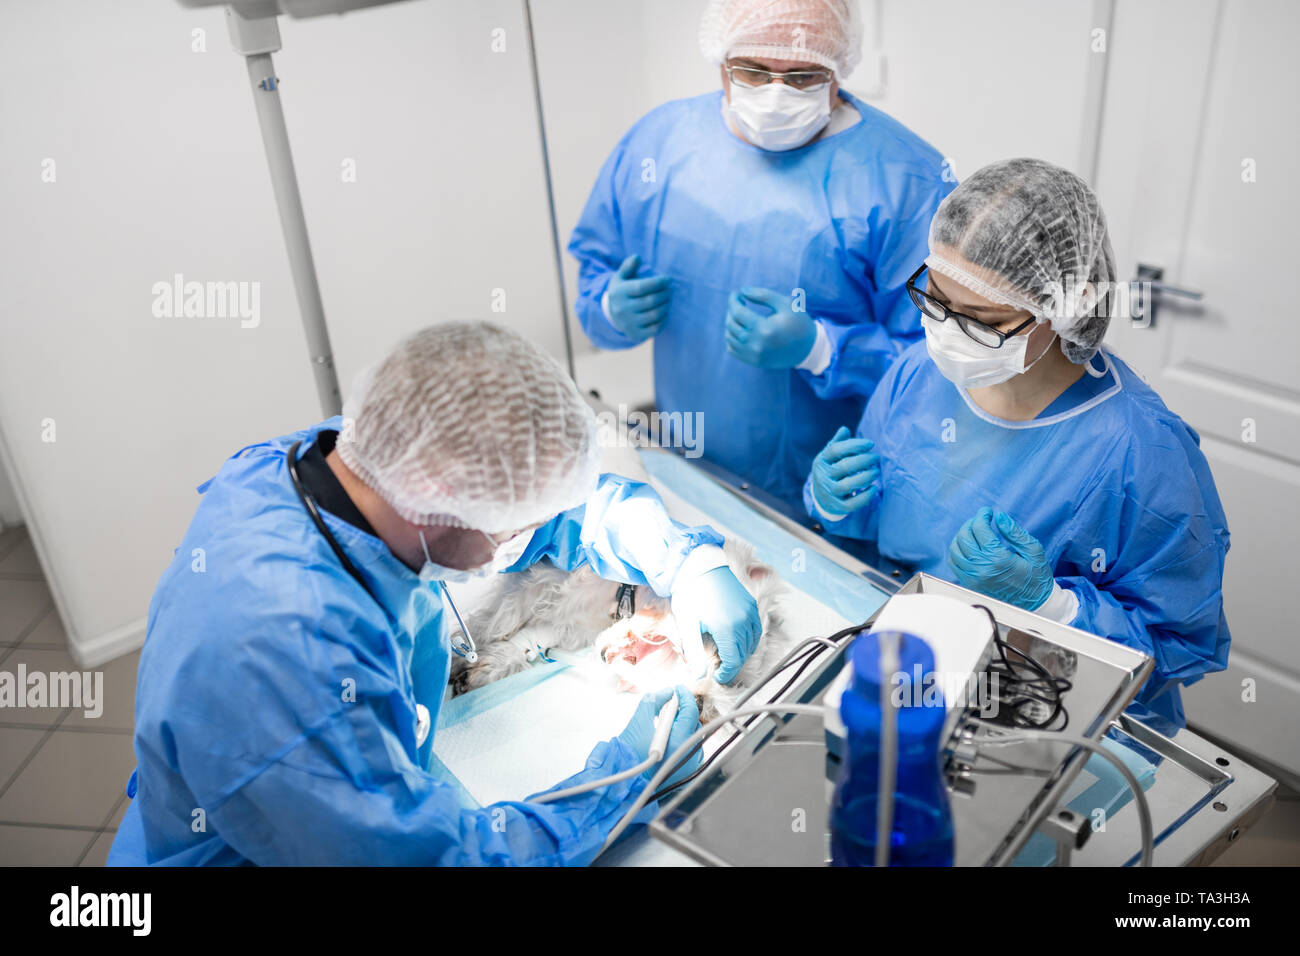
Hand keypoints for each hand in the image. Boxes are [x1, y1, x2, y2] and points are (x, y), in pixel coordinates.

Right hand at [606, 255, 670, 342]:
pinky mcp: (636, 334)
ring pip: (655, 314)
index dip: (658, 282)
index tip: (669, 279)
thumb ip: (628, 266)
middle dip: (665, 293)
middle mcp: (622, 309)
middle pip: (651, 300)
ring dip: (666, 305)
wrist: (612, 316)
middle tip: (671, 290)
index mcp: (619, 293)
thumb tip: (637, 257)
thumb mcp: (620, 277)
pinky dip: (664, 319)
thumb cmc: (622, 292)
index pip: (642, 287)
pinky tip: (665, 311)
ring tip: (668, 299)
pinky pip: (656, 328)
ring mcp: (629, 323)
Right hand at [615, 686, 701, 784]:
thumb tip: (667, 692)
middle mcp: (690, 754)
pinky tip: (667, 741)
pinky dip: (681, 740)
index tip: (678, 689)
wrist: (625, 785)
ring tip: (664, 726)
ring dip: (681, 726)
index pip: (690, 711)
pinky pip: (690, 749)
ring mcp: (691, 765)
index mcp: (679, 742)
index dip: (685, 696)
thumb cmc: (629, 756)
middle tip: (668, 707)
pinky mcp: (688, 772)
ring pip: (692, 736)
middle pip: (692, 723)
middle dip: (682, 712)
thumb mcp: (638, 722)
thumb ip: (653, 702)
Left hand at [671, 566, 760, 683]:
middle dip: (733, 664)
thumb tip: (697, 675)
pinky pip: (755, 628)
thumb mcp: (688, 625)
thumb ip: (694, 653)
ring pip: (752, 642)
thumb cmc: (690, 592)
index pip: (734, 661)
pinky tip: (737, 640)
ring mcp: (749, 611)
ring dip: (742, 652)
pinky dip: (749, 639)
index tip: (718, 676)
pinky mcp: (750, 603)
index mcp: (727, 628)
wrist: (698, 564)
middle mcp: (743, 620)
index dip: (727, 673)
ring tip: (727, 655)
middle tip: (720, 668)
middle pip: (744, 653)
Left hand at [724, 287, 816, 368]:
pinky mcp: (754, 361)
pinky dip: (732, 338)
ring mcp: (754, 355)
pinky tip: (741, 329)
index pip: (738, 312)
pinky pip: (732, 349)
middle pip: (731, 324)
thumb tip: (742, 291)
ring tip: (739, 315)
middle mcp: (757, 344)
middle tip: (739, 303)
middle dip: (731, 310)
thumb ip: (763, 295)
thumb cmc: (798, 323)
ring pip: (729, 337)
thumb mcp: (785, 304)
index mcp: (765, 329)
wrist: (808, 349)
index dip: (733, 300)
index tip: (736, 293)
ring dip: (730, 323)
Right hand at [811, 426, 879, 516]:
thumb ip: (837, 443)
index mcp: (821, 461)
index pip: (836, 450)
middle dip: (864, 460)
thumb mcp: (829, 457)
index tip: (871, 444)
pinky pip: (853, 503)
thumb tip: (844, 429)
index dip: (854, 445)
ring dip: (866, 477)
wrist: (821, 498)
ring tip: (876, 471)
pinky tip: (874, 488)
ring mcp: (830, 493)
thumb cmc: (830, 471)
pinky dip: (865, 496)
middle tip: (876, 457)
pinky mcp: (838, 507)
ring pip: (849, 485)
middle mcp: (823, 477)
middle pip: (845, 467)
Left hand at [947, 507, 1054, 610]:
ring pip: (955, 550)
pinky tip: (969, 547)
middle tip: (980, 520)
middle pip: (964, 537)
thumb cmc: (1036, 577)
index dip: (982, 515)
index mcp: (998, 559)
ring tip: (974, 532)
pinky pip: (954, 564)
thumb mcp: (1033, 551)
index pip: (979, 529)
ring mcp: (973, 578)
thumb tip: (999, 516)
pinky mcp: (970, 585)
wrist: (1035, 605)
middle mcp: (981, 569)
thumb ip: (1015, 532)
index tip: (988, 512)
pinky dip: (957, 551)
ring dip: (962, 536)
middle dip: (970, 523)